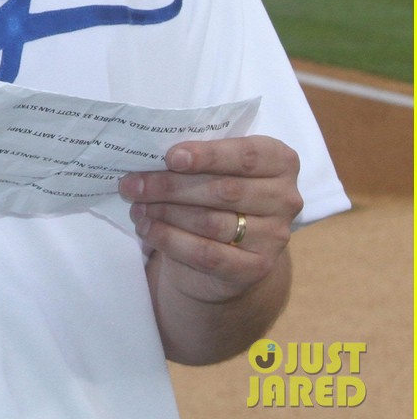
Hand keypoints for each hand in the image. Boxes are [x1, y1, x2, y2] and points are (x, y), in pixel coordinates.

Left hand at [119, 135, 302, 305]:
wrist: (228, 246)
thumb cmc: (216, 190)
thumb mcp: (214, 166)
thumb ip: (197, 156)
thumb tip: (150, 151)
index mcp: (280, 161)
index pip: (246, 155)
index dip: (208, 155)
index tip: (172, 157)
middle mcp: (285, 198)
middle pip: (222, 190)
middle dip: (170, 186)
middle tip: (133, 184)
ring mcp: (275, 237)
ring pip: (211, 222)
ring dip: (165, 212)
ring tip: (136, 204)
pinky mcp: (256, 268)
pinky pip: (206, 254)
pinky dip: (170, 239)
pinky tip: (147, 228)